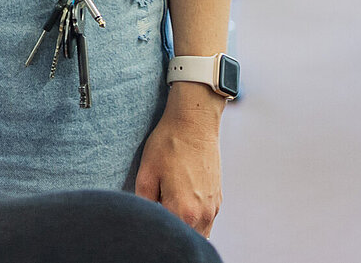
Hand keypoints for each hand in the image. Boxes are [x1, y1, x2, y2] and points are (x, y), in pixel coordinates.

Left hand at [133, 88, 223, 235]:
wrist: (195, 122)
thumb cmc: (169, 144)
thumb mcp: (147, 173)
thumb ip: (144, 203)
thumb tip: (143, 218)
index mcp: (184, 212)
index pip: (167, 236)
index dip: (155, 229)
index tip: (146, 219)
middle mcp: (204, 215)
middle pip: (185, 239)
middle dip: (170, 231)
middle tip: (157, 210)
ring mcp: (214, 209)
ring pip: (198, 235)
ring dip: (184, 229)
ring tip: (168, 208)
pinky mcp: (218, 200)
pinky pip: (206, 222)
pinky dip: (194, 221)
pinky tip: (181, 203)